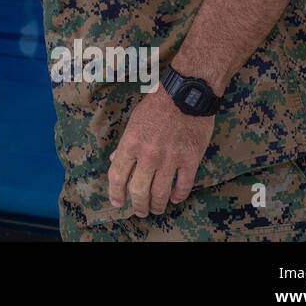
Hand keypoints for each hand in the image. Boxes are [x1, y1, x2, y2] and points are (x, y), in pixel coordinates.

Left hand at [107, 86, 213, 216]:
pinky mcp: (190, 160)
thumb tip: (115, 160)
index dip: (115, 193)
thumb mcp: (134, 121)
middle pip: (138, 190)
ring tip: (156, 210)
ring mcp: (170, 159)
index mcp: (131, 143)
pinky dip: (177, 196)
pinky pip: (183, 186)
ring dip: (156, 205)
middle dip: (137, 205)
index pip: (117, 175)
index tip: (117, 202)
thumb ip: (125, 143)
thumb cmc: (158, 104)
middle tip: (139, 211)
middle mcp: (148, 154)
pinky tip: (174, 199)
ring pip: (160, 193)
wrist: (187, 94)